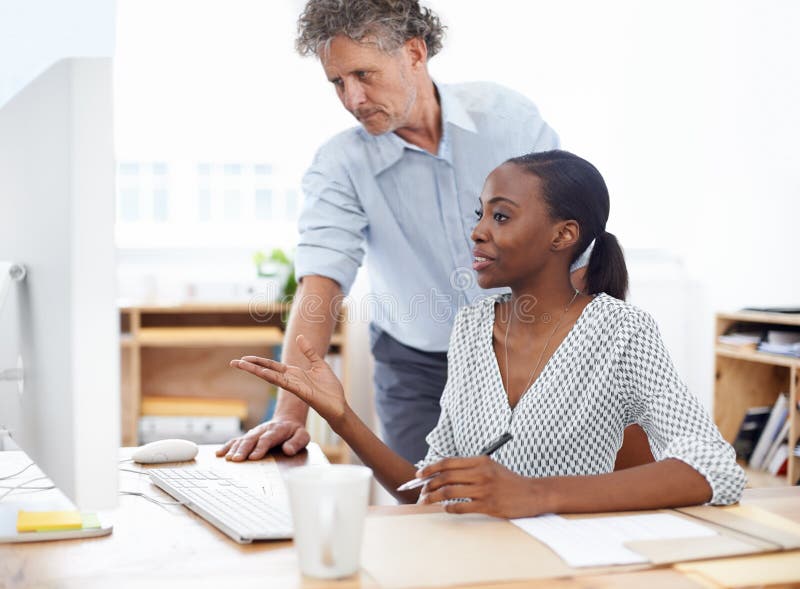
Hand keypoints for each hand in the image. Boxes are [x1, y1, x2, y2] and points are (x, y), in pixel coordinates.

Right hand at [216, 417, 309, 460]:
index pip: (267, 439)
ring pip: (242, 440)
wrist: (287, 420)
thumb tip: (288, 450)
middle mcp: (263, 431)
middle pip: (251, 440)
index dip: (260, 448)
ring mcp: (254, 433)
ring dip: (234, 449)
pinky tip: (219, 454)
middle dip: (243, 450)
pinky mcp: (248, 437)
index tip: (254, 457)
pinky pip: (236, 441)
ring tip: (228, 459)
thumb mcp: (303, 436)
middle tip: (236, 460)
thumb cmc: (295, 432)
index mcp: (277, 430)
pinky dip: (227, 446)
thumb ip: (297, 442)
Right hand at [229, 335, 347, 426]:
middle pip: (267, 371)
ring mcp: (294, 386)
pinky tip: (263, 373)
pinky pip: (285, 383)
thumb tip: (300, 337)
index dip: (258, 362)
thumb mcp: (319, 364)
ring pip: (272, 377)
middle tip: (234, 362)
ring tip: (242, 365)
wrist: (339, 406)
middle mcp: (291, 380)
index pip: (272, 366)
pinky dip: (274, 377)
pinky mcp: (302, 392)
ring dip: (257, 370)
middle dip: (251, 366)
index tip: (244, 358)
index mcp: (294, 373)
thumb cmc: (330, 388)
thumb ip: (309, 352)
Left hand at [417, 456, 549, 518]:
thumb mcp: (490, 467)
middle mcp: (481, 473)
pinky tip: (446, 509)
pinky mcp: (488, 505)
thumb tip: (444, 473)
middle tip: (421, 491)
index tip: (419, 474)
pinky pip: (461, 507)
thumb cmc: (509, 481)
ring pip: (450, 492)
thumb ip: (470, 468)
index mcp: (480, 461)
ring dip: (434, 497)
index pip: (448, 462)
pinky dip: (449, 508)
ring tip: (427, 501)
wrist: (533, 493)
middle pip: (446, 476)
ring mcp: (484, 489)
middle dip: (429, 484)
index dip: (431, 468)